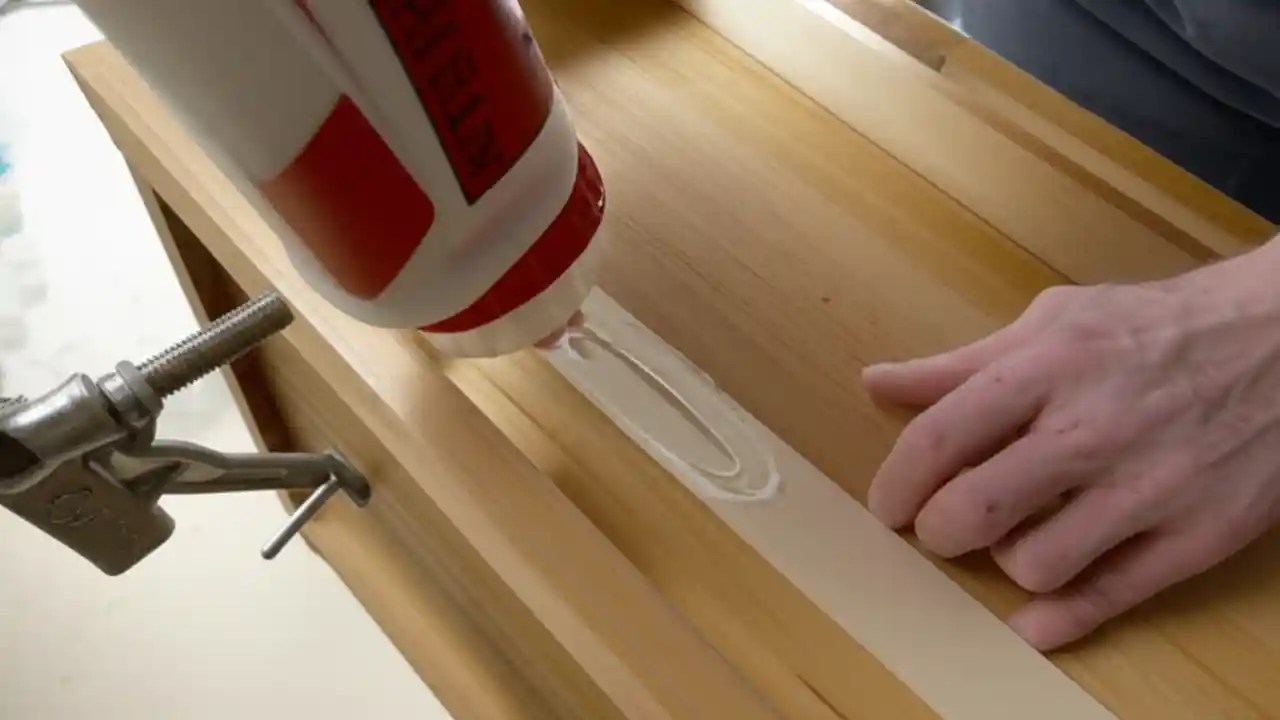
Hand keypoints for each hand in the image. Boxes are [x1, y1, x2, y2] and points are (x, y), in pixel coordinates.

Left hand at [863, 239, 1279, 650]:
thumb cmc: (1152, 328)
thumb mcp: (1053, 322)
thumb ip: (960, 363)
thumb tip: (876, 382)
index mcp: (1047, 367)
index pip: (938, 439)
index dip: (896, 484)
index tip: (888, 506)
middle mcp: (1094, 428)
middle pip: (974, 510)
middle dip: (937, 532)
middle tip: (940, 529)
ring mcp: (1149, 486)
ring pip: (1035, 563)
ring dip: (1006, 563)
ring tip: (1014, 540)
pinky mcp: (1197, 534)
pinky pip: (1111, 596)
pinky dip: (1060, 621)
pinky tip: (1033, 621)